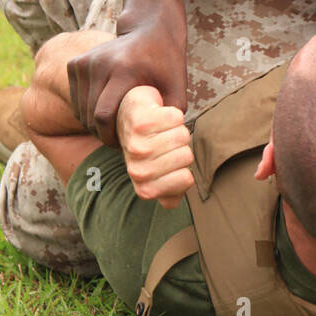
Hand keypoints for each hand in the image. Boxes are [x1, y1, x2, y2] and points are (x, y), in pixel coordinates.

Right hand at [67, 16, 187, 147]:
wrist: (150, 30)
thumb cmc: (166, 64)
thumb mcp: (177, 88)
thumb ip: (171, 116)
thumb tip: (164, 144)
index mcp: (124, 70)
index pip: (104, 115)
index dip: (109, 137)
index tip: (122, 144)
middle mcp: (100, 64)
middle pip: (90, 115)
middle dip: (102, 133)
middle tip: (118, 139)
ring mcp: (85, 62)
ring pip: (80, 109)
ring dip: (93, 124)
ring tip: (112, 126)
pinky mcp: (76, 63)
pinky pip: (75, 99)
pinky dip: (85, 110)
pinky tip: (103, 110)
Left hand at [117, 85, 193, 207]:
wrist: (128, 119)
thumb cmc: (150, 148)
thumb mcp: (159, 176)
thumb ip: (171, 193)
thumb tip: (171, 202)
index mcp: (145, 188)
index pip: (187, 180)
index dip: (185, 167)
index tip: (170, 160)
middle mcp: (138, 171)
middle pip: (187, 156)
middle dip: (182, 147)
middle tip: (165, 143)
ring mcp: (137, 147)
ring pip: (183, 136)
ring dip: (177, 128)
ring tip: (162, 129)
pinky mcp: (139, 123)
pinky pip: (175, 117)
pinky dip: (171, 114)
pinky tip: (158, 116)